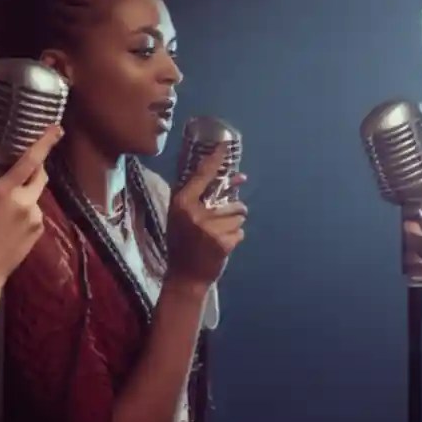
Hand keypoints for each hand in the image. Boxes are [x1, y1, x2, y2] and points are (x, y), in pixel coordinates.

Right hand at [0, 126, 62, 292]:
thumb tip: (0, 181)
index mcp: (6, 191)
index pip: (30, 161)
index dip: (45, 143)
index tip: (57, 128)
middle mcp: (27, 202)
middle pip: (40, 176)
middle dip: (34, 171)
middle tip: (21, 173)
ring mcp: (36, 218)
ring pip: (35, 197)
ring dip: (24, 197)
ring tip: (3, 216)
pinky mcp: (39, 232)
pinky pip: (34, 214)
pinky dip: (24, 213)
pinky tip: (9, 229)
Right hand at [165, 142, 248, 287]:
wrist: (185, 276)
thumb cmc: (183, 242)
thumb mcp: (182, 216)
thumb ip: (203, 196)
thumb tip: (240, 176)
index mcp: (182, 203)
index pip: (202, 175)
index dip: (215, 159)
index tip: (225, 145)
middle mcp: (195, 213)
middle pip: (232, 201)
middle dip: (232, 212)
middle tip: (218, 224)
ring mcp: (210, 228)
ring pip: (239, 216)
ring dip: (233, 225)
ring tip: (218, 235)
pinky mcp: (223, 242)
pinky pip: (240, 232)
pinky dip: (234, 238)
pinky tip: (221, 246)